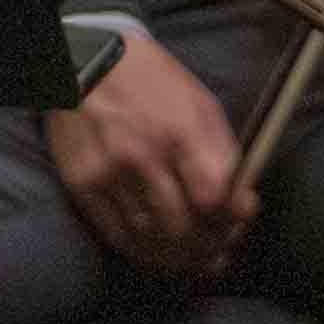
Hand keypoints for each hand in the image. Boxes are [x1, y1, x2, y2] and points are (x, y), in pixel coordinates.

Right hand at [44, 25, 245, 284]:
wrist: (84, 60)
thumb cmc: (151, 82)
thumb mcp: (199, 104)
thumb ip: (223, 155)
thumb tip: (242, 204)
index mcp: (179, 131)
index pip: (213, 198)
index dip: (230, 221)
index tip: (237, 224)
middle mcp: (142, 156)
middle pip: (182, 227)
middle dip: (207, 247)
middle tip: (218, 252)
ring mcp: (108, 174)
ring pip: (149, 238)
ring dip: (178, 259)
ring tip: (194, 262)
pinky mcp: (82, 185)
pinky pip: (117, 235)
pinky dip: (143, 254)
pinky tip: (159, 257)